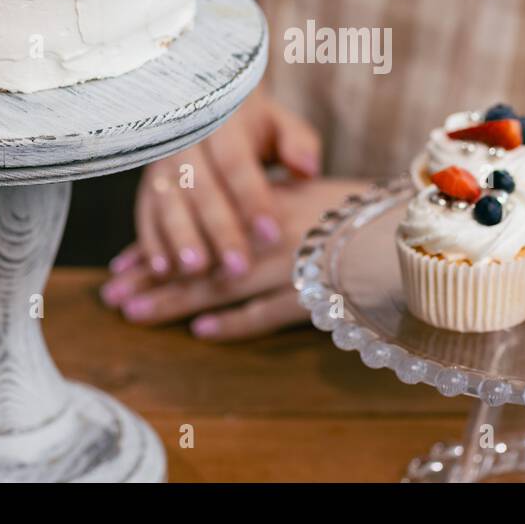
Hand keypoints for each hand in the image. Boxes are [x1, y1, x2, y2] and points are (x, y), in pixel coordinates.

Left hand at [101, 177, 366, 340]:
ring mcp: (294, 265)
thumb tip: (214, 209)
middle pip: (202, 257)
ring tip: (135, 313)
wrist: (412, 228)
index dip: (158, 245)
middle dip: (152, 277)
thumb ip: (262, 200)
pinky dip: (235, 324)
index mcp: (268, 203)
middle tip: (112, 295)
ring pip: (223, 285)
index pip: (200, 225)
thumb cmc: (355, 211)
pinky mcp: (317, 295)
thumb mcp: (305, 190)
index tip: (122, 262)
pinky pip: (269, 313)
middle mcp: (274, 232)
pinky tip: (203, 333)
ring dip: (175, 301)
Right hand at [129, 90, 320, 277]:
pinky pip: (145, 213)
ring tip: (197, 269)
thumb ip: (298, 144)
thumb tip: (307, 169)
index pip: (236, 162)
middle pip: (201, 188)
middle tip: (239, 268)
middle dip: (220, 229)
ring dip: (181, 238)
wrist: (209, 103)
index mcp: (224, 121)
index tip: (272, 234)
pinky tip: (164, 269)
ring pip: (168, 201)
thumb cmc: (256, 125)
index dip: (252, 199)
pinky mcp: (148, 183)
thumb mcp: (281, 124)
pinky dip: (152, 241)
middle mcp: (186, 139)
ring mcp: (162, 161)